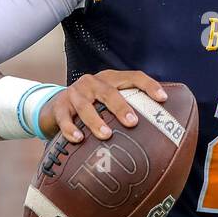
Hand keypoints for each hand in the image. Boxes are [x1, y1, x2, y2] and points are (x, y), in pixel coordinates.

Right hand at [39, 69, 166, 141]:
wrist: (54, 106)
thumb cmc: (92, 106)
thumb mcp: (108, 102)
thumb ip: (128, 109)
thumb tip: (160, 132)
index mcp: (110, 79)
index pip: (133, 77)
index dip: (149, 86)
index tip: (163, 99)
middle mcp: (93, 83)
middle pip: (109, 92)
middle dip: (121, 107)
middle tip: (132, 122)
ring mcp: (74, 93)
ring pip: (85, 106)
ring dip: (95, 120)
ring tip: (106, 135)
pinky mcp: (59, 107)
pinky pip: (64, 118)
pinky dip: (70, 129)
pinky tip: (78, 139)